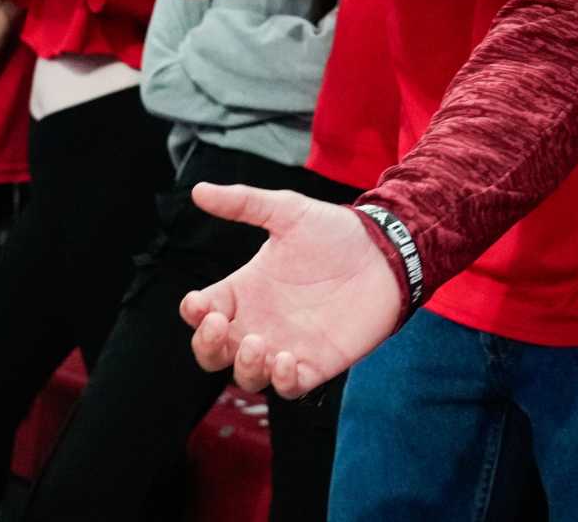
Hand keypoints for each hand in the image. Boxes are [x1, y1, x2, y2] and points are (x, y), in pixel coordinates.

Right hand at [180, 184, 402, 399]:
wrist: (384, 252)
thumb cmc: (334, 232)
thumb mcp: (287, 210)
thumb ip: (244, 202)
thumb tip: (198, 189)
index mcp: (245, 289)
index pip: (202, 310)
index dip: (193, 312)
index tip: (198, 303)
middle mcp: (259, 321)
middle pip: (214, 352)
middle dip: (207, 346)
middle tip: (219, 326)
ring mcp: (285, 345)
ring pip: (247, 376)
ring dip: (244, 367)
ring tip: (258, 343)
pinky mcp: (315, 363)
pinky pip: (288, 387)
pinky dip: (281, 381)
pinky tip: (285, 360)